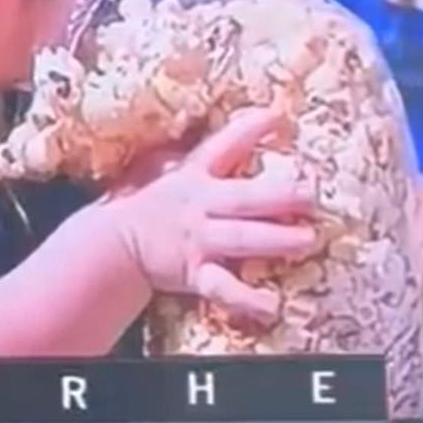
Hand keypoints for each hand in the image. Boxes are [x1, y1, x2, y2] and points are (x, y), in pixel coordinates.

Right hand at [103, 108, 316, 322]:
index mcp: (192, 176)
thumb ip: (194, 155)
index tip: (276, 117)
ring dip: (276, 239)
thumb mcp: (159, 169)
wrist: (112, 245)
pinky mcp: (195, 273)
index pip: (223, 146)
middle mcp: (199, 206)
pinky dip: (246, 298)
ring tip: (307, 239)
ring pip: (242, 238)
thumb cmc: (144, 204)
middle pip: (244, 198)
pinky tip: (271, 305)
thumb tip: (233, 132)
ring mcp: (198, 240)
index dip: (249, 130)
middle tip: (310, 196)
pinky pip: (223, 287)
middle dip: (280, 196)